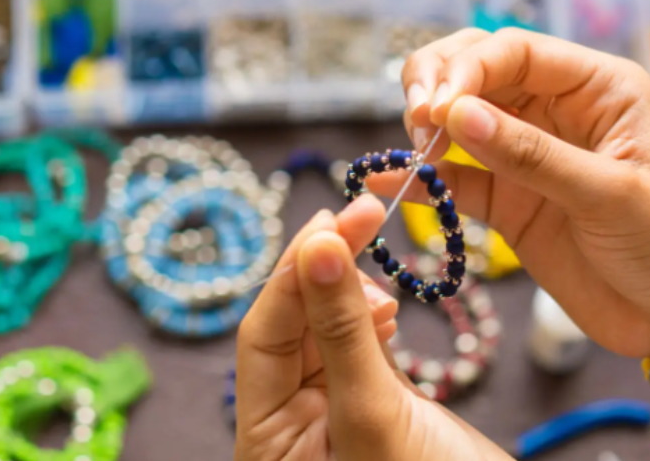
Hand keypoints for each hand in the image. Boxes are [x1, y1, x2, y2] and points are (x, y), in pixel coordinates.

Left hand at [235, 196, 511, 460]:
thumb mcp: (373, 414)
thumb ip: (341, 330)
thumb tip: (315, 246)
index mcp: (266, 441)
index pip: (263, 335)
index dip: (293, 273)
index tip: (331, 221)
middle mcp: (290, 425)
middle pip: (292, 324)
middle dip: (322, 267)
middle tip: (362, 213)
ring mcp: (331, 411)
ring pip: (325, 327)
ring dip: (348, 288)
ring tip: (378, 264)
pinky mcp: (371, 404)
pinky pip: (356, 344)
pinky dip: (369, 315)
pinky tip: (386, 304)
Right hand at [371, 27, 649, 371]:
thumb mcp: (609, 194)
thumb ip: (530, 155)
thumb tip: (455, 115)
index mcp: (596, 88)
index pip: (514, 51)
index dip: (467, 69)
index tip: (437, 108)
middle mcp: (556, 110)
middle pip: (477, 67)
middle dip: (436, 83)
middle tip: (417, 120)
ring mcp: (525, 154)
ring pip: (459, 115)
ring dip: (426, 124)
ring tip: (413, 152)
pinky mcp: (507, 199)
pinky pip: (455, 177)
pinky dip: (421, 176)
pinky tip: (384, 179)